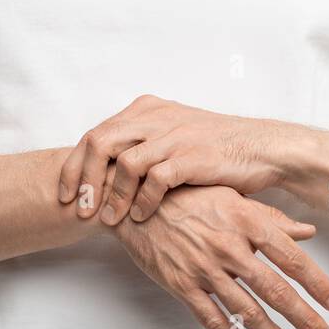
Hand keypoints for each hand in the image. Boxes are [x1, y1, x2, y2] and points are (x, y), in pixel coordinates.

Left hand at [59, 94, 287, 224]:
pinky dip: (142, 200)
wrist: (261, 148)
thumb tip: (99, 171)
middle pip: (100, 143)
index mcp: (146, 109)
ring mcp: (174, 135)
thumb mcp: (170, 136)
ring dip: (112, 195)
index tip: (67, 194)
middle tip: (80, 208)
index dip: (75, 165)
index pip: (96, 133)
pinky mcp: (192, 155)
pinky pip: (155, 179)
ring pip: (124, 163)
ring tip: (109, 219)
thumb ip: (138, 145)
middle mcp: (156, 116)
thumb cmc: (214, 149)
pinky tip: (140, 217)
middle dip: (84, 179)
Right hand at [112, 184, 328, 328]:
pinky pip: (211, 318)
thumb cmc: (187, 195)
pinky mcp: (182, 284)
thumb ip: (272, 218)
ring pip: (246, 310)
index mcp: (246, 221)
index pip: (291, 258)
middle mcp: (229, 247)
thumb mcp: (234, 196)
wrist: (136, 202)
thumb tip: (308, 231)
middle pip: (275, 290)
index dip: (317, 283)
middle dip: (304, 319)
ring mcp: (204, 268)